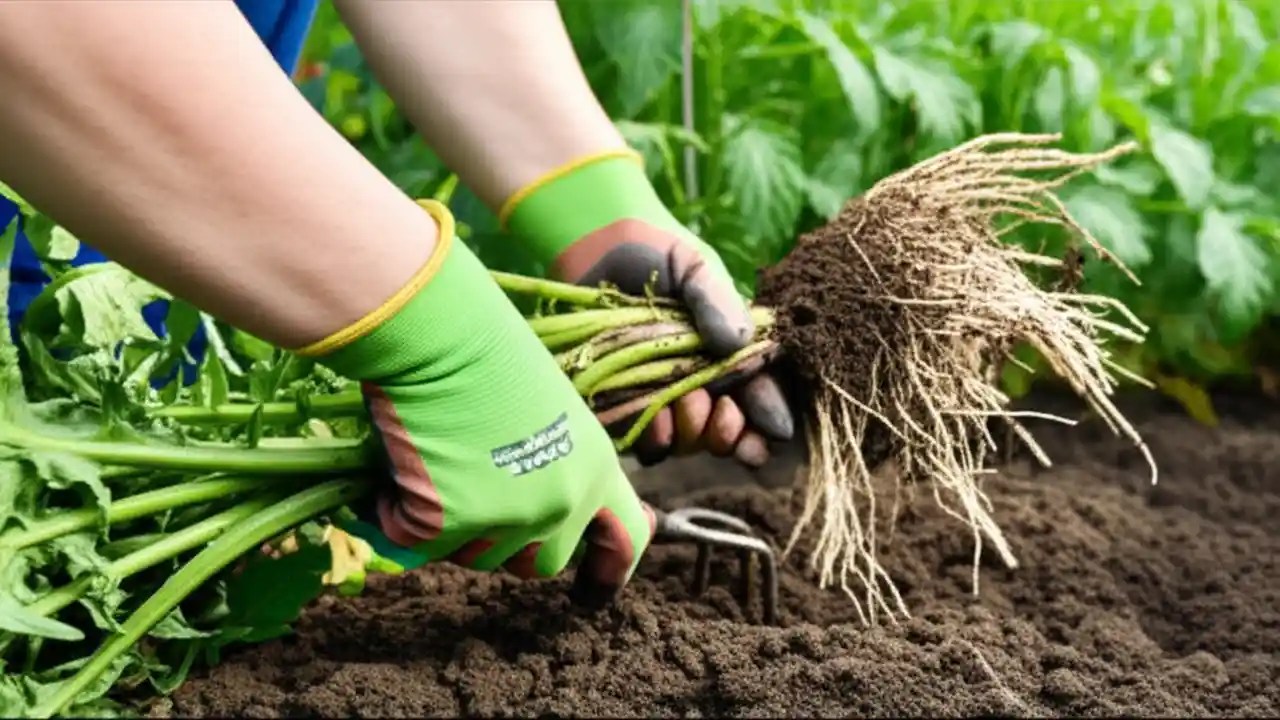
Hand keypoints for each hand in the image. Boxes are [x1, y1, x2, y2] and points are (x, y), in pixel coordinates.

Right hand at [308, 200, 652, 599]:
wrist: (437, 330)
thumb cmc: (488, 354)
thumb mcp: (552, 412)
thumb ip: (559, 465)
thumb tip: (542, 517)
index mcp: (596, 469)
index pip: (625, 540)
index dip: (611, 569)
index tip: (595, 589)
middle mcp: (561, 502)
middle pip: (537, 563)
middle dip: (504, 541)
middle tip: (470, 488)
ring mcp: (505, 518)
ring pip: (472, 555)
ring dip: (449, 522)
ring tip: (435, 456)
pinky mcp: (446, 522)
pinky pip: (411, 538)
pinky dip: (394, 511)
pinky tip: (399, 461)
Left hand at [503, 150, 794, 467]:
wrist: (594, 242)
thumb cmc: (653, 250)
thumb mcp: (697, 270)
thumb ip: (719, 303)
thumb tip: (737, 343)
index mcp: (724, 354)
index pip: (756, 396)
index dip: (766, 418)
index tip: (774, 432)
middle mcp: (695, 381)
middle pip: (723, 432)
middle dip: (730, 433)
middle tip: (724, 412)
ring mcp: (656, 395)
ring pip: (685, 442)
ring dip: (695, 435)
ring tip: (690, 404)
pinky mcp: (618, 403)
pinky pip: (641, 440)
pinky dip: (655, 437)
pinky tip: (659, 417)